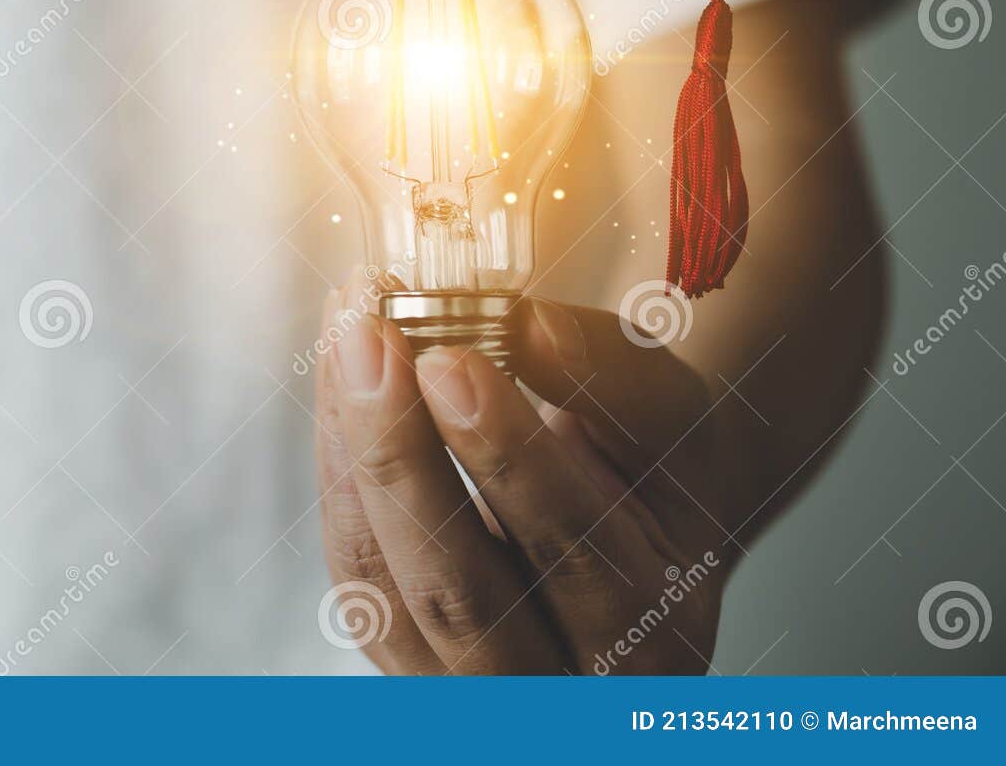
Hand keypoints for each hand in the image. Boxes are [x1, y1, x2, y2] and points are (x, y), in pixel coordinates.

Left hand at [314, 270, 735, 674]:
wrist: (636, 537)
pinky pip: (352, 563)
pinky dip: (338, 463)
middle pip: (460, 595)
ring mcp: (459, 685)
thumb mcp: (676, 427)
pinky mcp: (399, 651)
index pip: (579, 562)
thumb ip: (615, 379)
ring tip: (349, 333)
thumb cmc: (662, 479)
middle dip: (403, 456)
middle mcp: (552, 689)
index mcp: (651, 645)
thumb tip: (526, 325)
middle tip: (374, 341)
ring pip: (380, 583)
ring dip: (352, 446)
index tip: (454, 360)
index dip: (511, 463)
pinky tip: (341, 377)